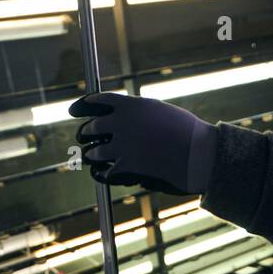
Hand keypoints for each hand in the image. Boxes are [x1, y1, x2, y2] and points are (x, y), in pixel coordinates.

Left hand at [69, 91, 217, 195]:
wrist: (199, 153)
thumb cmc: (185, 132)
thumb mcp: (159, 112)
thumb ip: (138, 112)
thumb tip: (123, 115)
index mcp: (130, 104)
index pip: (96, 100)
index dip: (82, 105)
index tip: (73, 110)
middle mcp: (121, 122)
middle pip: (91, 127)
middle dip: (85, 133)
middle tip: (83, 136)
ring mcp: (121, 145)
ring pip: (93, 152)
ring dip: (92, 155)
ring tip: (93, 156)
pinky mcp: (125, 166)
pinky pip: (104, 171)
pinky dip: (101, 173)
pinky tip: (101, 173)